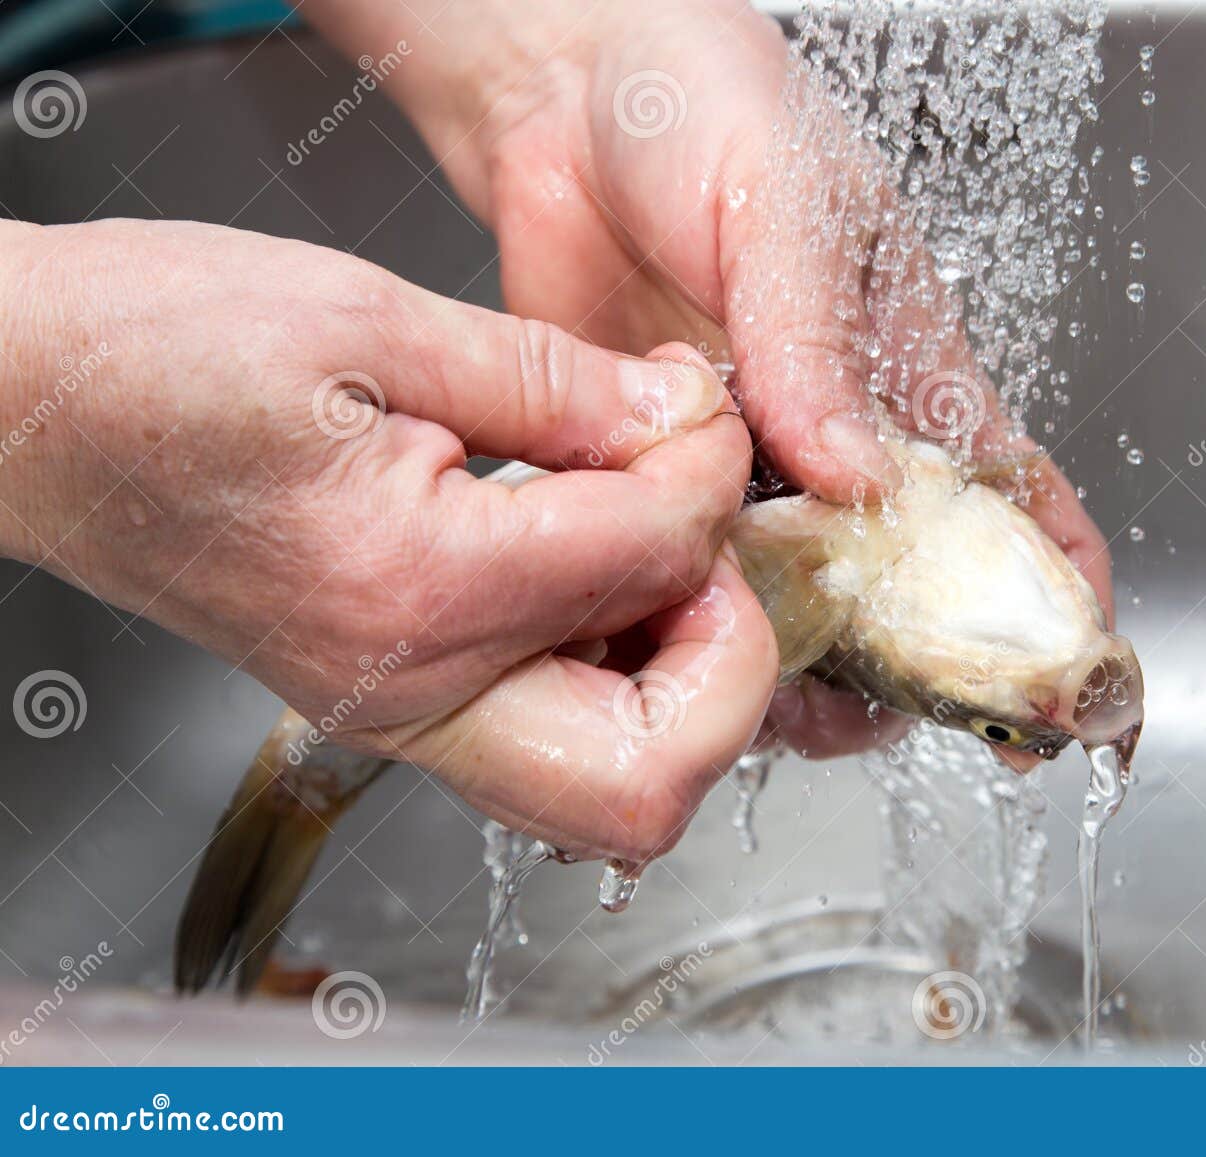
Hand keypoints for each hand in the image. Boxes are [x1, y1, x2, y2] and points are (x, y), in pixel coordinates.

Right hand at [0, 218, 776, 860]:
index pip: (656, 563)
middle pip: (656, 783)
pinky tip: (597, 560)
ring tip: (656, 545)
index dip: (711, 476)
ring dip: (681, 677)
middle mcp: (413, 687)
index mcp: (416, 585)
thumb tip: (681, 421)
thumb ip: (555, 383)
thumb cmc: (154, 352)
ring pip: (614, 788)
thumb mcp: (372, 321)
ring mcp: (402, 712)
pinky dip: (618, 668)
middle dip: (731, 661)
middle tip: (705, 544)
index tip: (696, 414)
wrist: (27, 408)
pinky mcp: (396, 700)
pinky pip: (556, 738)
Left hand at [301, 0, 1112, 757]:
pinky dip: (684, 621)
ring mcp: (745, 469)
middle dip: (905, 668)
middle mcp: (834, 436)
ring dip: (788, 663)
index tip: (1075, 673)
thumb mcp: (783, 206)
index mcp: (906, 368)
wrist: (557, 95)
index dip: (1055, 586)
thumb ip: (813, 340)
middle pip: (903, 586)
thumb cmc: (703, 110)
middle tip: (873, 713)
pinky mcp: (656, 478)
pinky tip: (667, 644)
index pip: (1010, 493)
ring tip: (761, 698)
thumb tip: (856, 475)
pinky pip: (685, 576)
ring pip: (795, 604)